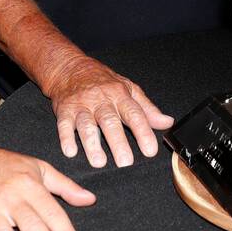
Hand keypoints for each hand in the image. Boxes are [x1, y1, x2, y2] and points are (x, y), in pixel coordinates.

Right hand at [47, 57, 173, 167]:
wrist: (70, 68)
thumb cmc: (103, 81)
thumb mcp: (129, 89)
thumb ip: (148, 109)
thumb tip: (167, 122)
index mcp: (120, 95)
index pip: (134, 114)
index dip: (143, 132)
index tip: (150, 150)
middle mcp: (101, 100)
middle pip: (110, 121)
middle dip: (117, 142)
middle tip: (125, 162)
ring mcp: (81, 105)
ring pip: (87, 125)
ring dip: (92, 143)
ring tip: (99, 161)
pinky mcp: (64, 110)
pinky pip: (64, 124)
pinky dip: (66, 138)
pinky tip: (71, 151)